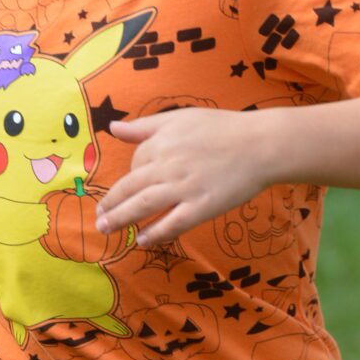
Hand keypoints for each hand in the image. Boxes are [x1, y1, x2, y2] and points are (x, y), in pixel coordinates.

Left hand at [96, 108, 276, 245]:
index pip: (136, 163)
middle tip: (98, 219)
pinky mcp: (201, 207)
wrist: (260, 145)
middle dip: (110, 205)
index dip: (131, 175)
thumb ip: (144, 126)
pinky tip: (142, 240)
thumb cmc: (223, 128)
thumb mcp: (180, 118)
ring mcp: (184, 188)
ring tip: (106, 230)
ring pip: (143, 206)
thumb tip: (113, 128)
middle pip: (130, 187)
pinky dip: (155, 233)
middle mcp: (167, 165)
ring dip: (122, 219)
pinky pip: (172, 223)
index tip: (133, 186)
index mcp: (162, 142)